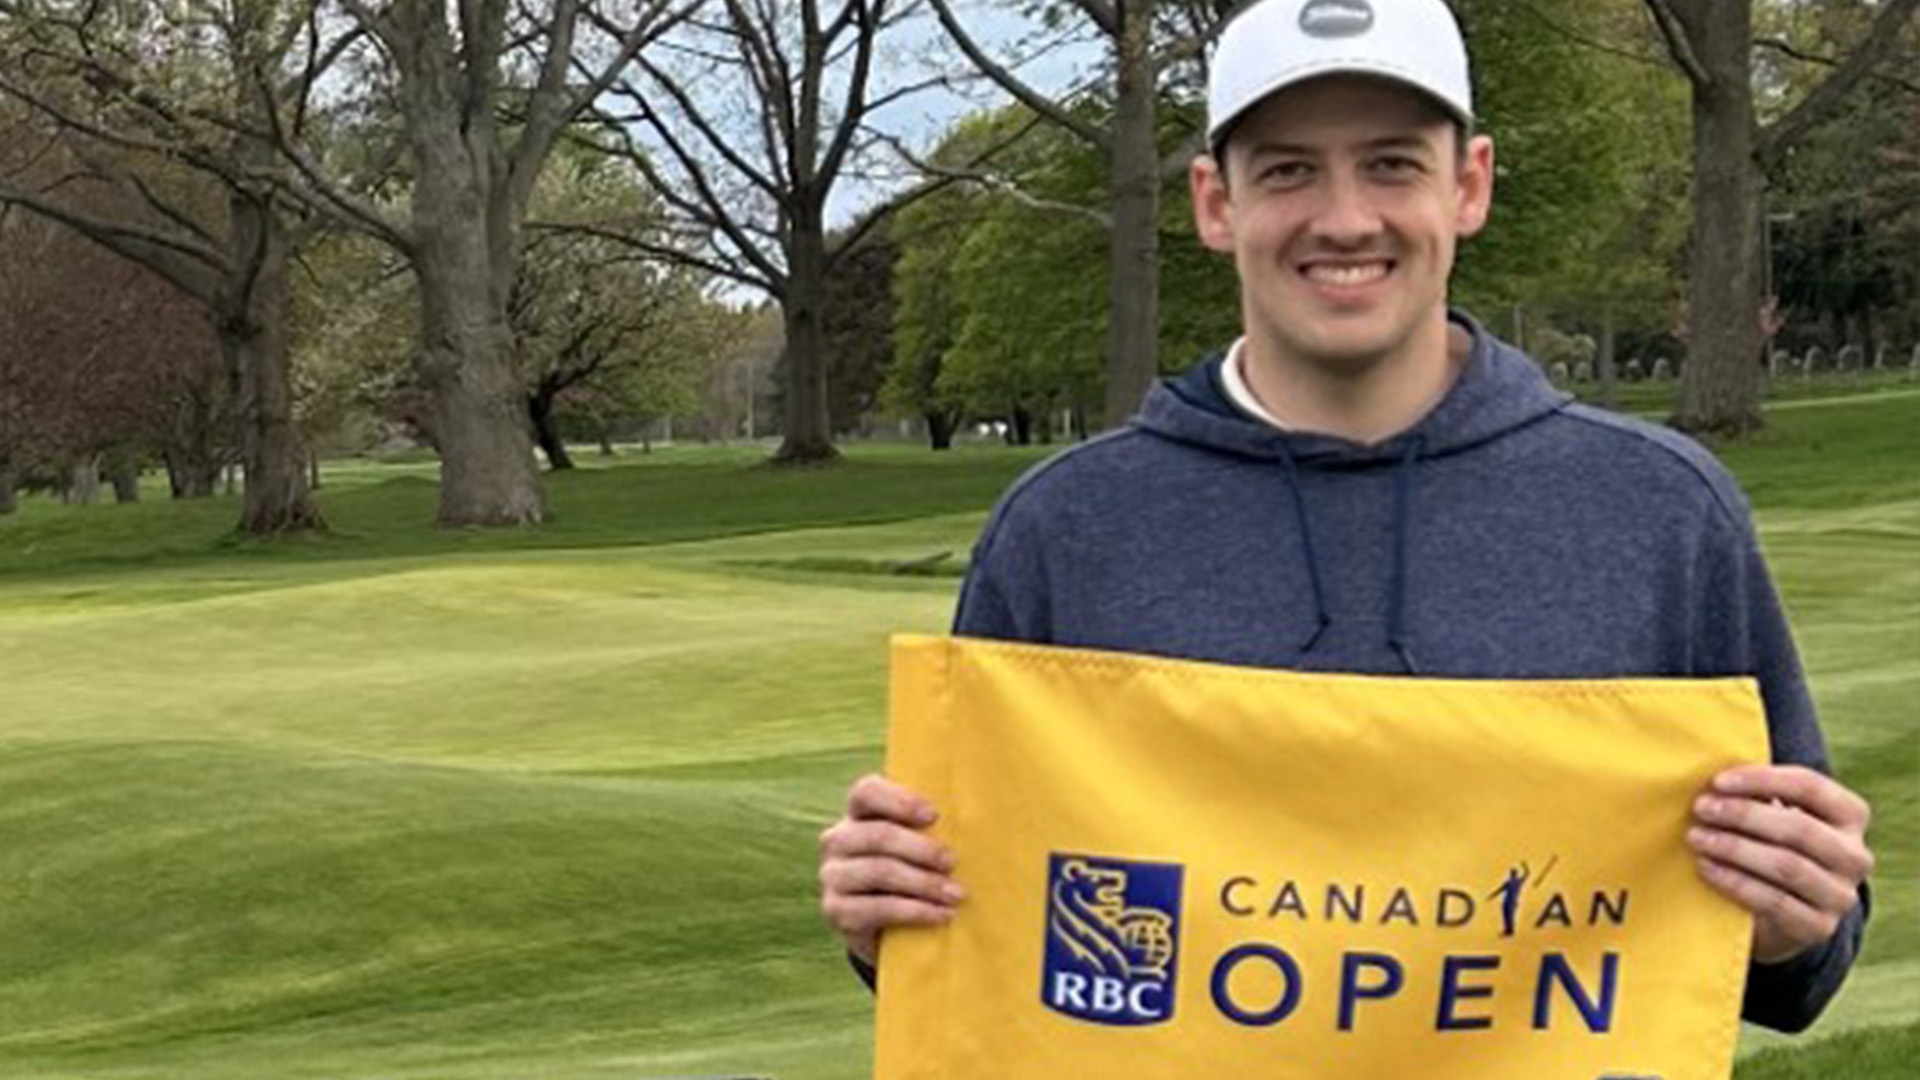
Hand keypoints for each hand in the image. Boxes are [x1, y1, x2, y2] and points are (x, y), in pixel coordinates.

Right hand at [818, 773, 962, 966]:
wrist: (891, 929)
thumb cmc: (917, 871)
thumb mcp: (923, 845)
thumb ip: (938, 827)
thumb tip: (988, 813)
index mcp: (860, 812)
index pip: (866, 791)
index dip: (899, 801)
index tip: (934, 816)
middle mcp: (839, 839)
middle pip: (878, 835)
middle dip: (922, 849)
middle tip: (953, 862)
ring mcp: (834, 875)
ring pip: (879, 871)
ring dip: (923, 883)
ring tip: (956, 894)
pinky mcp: (837, 909)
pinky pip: (877, 908)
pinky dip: (914, 911)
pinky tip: (941, 915)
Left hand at [1688, 765, 1873, 963]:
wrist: (1780, 912)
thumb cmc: (1769, 844)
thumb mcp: (1773, 816)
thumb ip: (1758, 795)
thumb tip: (1714, 780)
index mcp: (1850, 815)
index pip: (1810, 786)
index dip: (1761, 780)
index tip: (1717, 781)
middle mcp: (1854, 855)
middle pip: (1798, 828)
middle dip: (1743, 815)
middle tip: (1701, 809)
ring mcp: (1840, 895)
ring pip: (1787, 866)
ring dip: (1734, 848)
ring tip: (1696, 837)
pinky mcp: (1818, 926)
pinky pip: (1774, 901)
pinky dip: (1735, 881)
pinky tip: (1705, 866)